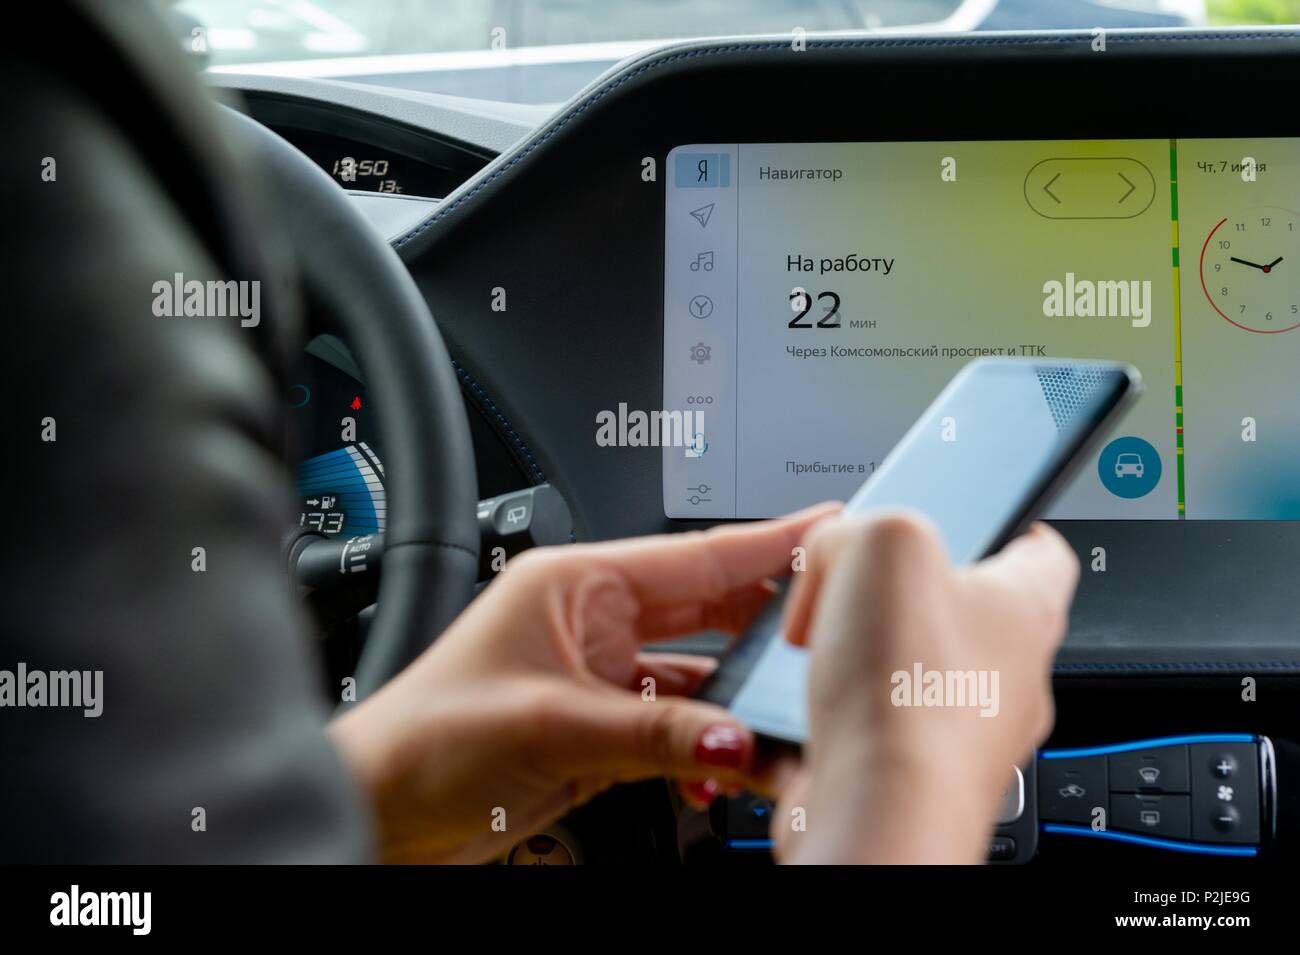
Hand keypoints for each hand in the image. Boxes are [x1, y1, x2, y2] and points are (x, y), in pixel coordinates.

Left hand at [329, 504, 836, 862]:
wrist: (381, 806)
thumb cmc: (426, 738)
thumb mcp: (552, 722)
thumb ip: (656, 730)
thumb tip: (738, 737)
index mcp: (574, 583)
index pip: (690, 555)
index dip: (765, 542)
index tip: (826, 526)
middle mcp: (592, 621)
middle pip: (705, 608)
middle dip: (767, 619)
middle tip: (834, 619)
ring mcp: (599, 674)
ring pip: (697, 674)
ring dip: (739, 699)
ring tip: (790, 711)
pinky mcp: (601, 726)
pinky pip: (677, 725)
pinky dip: (706, 744)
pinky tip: (729, 761)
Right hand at [772, 512, 1077, 863]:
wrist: (879, 814)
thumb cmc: (909, 696)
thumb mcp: (881, 540)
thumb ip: (862, 526)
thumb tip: (836, 550)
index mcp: (1027, 607)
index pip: (1041, 546)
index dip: (997, 520)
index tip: (963, 513)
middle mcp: (1011, 676)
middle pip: (958, 608)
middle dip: (897, 595)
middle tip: (856, 585)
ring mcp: (964, 734)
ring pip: (912, 670)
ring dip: (861, 655)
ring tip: (826, 650)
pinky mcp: (915, 776)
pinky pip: (873, 725)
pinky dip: (837, 710)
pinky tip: (811, 704)